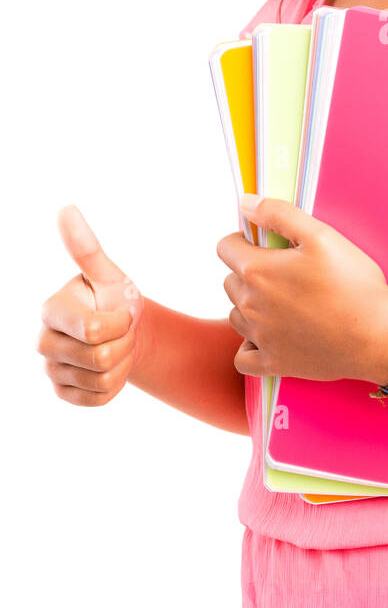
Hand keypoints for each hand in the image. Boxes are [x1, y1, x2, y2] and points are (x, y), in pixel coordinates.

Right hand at [37, 206, 142, 405]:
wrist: (122, 332)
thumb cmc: (113, 297)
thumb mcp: (107, 273)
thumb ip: (86, 248)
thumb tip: (66, 209)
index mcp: (52, 310)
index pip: (93, 330)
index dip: (119, 323)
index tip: (120, 311)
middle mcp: (44, 342)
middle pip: (101, 358)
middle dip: (123, 343)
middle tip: (120, 331)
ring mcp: (51, 370)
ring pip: (103, 380)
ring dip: (122, 363)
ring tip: (115, 345)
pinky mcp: (64, 394)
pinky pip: (101, 398)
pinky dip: (116, 384)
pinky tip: (110, 366)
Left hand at [217, 194, 387, 382]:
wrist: (376, 335)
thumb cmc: (353, 284)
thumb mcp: (321, 235)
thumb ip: (278, 214)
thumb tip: (246, 204)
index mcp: (257, 271)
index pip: (225, 247)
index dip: (243, 239)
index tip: (267, 244)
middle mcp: (250, 305)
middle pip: (230, 281)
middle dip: (248, 272)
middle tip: (284, 272)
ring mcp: (260, 337)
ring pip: (236, 315)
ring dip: (250, 306)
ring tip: (284, 302)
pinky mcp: (273, 363)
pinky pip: (243, 357)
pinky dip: (251, 345)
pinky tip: (270, 335)